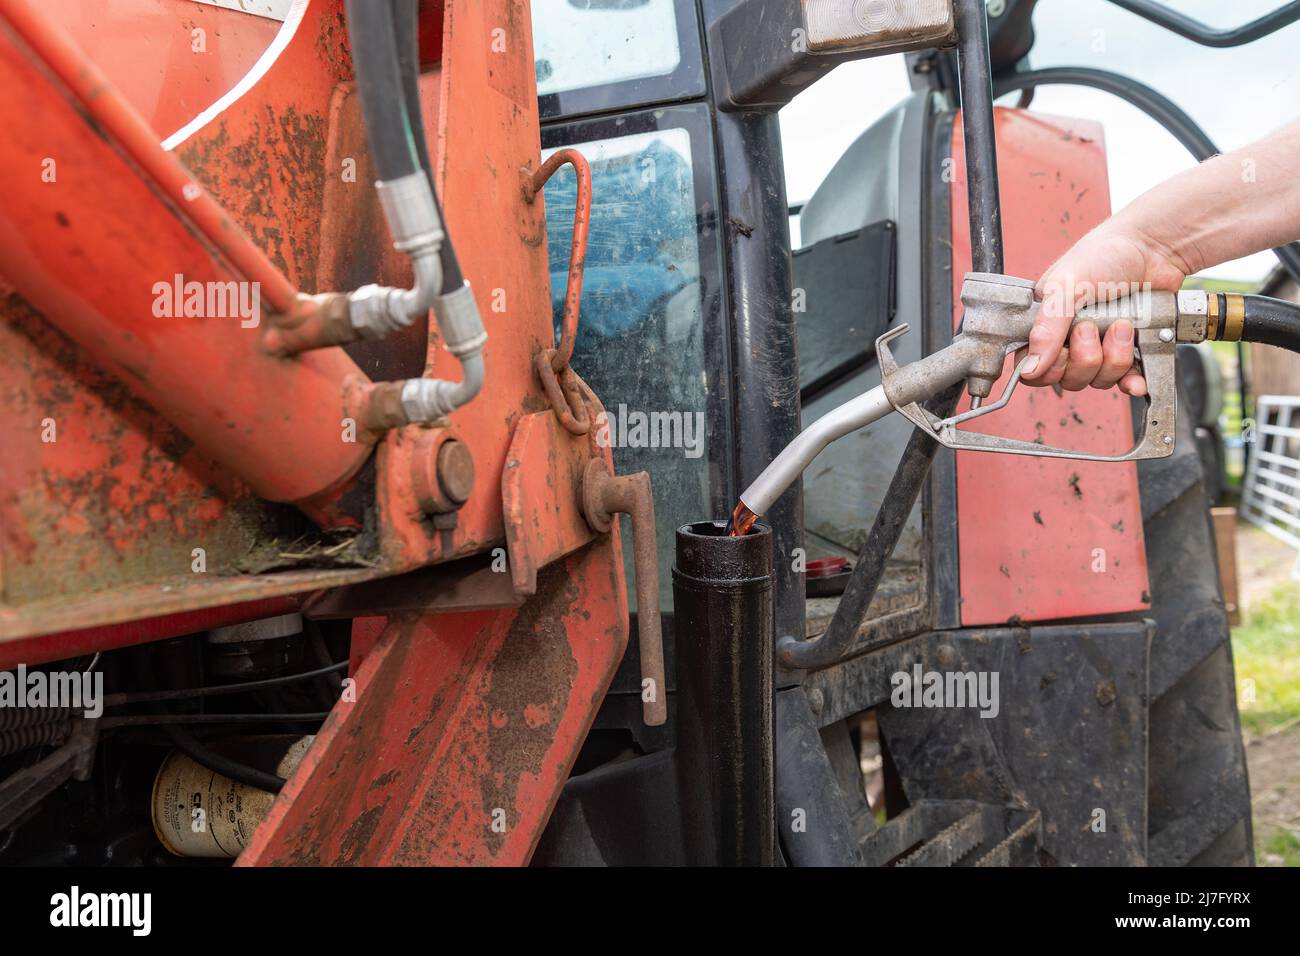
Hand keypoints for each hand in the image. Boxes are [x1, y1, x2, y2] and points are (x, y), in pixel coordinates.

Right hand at [1022, 225, 1190, 396]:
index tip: (1063, 348)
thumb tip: (1029, 368)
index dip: (1048, 368)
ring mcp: (1101, 347)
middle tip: (1092, 327)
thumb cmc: (1105, 254)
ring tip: (1122, 325)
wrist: (1155, 247)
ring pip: (1098, 379)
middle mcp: (1071, 339)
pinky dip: (1132, 381)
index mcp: (1046, 324)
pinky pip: (1126, 382)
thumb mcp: (1065, 287)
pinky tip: (1136, 375)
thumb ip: (1045, 329)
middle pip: (1068, 378)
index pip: (1034, 368)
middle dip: (1085, 357)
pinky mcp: (1130, 351)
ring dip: (1113, 357)